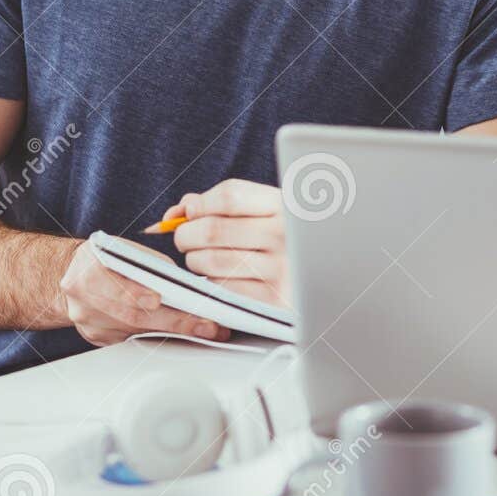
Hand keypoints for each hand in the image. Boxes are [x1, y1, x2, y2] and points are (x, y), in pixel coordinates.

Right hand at [58, 240, 225, 346]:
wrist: (71, 274)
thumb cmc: (104, 258)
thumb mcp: (121, 249)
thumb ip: (148, 264)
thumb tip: (185, 283)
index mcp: (88, 269)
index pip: (116, 284)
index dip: (137, 293)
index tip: (161, 300)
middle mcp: (84, 298)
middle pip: (132, 315)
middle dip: (174, 320)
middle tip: (206, 325)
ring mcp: (89, 321)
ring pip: (136, 330)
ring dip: (171, 330)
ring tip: (203, 329)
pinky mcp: (96, 336)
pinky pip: (130, 338)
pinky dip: (156, 334)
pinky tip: (178, 333)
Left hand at [155, 179, 288, 307]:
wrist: (321, 277)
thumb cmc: (281, 239)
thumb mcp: (264, 212)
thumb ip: (220, 204)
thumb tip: (176, 212)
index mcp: (285, 205)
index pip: (229, 196)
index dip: (199, 204)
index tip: (191, 212)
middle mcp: (285, 235)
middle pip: (213, 229)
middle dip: (186, 234)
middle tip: (185, 239)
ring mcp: (281, 268)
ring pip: (210, 261)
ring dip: (194, 260)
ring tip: (200, 258)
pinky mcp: (272, 299)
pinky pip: (221, 288)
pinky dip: (210, 283)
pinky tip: (219, 277)